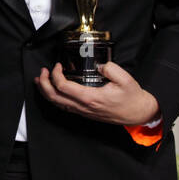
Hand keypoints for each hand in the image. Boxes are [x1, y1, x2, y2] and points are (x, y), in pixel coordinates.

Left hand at [35, 61, 158, 126]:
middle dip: (44, 84)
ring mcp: (83, 112)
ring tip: (40, 81)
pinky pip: (64, 107)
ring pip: (57, 104)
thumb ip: (111, 68)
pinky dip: (54, 98)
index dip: (55, 75)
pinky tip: (53, 92)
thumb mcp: (125, 79)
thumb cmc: (132, 98)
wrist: (138, 113)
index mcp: (90, 98)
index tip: (57, 65)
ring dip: (46, 92)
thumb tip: (99, 65)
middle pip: (54, 98)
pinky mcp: (85, 113)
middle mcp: (84, 107)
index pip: (63, 87)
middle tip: (42, 72)